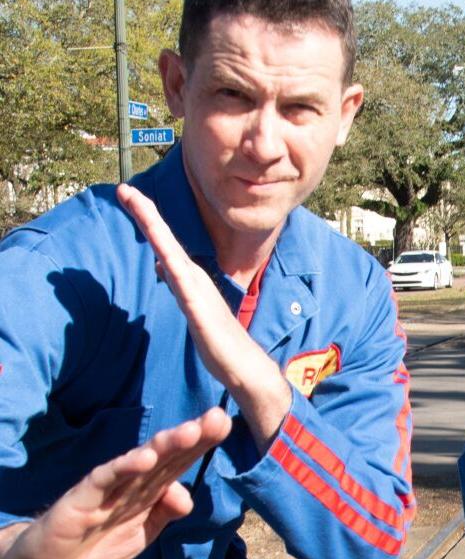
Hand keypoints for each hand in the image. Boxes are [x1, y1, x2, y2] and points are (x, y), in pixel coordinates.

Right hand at [0, 408, 230, 558]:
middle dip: (192, 437)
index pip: (179, 462)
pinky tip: (144, 457)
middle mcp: (132, 482)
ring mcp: (107, 488)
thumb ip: (165, 512)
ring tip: (189, 431)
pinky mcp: (82, 498)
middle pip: (166, 456)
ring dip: (164, 446)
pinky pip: (105, 480)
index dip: (202, 444)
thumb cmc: (99, 544)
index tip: (226, 424)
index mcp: (149, 490)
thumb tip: (186, 497)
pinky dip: (124, 468)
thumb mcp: (143, 532)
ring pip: (140, 462)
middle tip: (217, 417)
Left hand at [118, 184, 292, 443]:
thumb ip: (179, 286)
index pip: (164, 246)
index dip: (148, 222)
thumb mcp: (191, 309)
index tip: (129, 197)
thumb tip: (163, 263)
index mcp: (190, 281)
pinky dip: (171, 264)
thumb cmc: (221, 344)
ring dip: (154, 230)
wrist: (247, 369)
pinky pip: (181, 283)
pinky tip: (160, 252)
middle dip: (145, 215)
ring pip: (170, 255)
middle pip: (165, 242)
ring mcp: (198, 294)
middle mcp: (194, 280)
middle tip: (123, 189)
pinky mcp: (201, 311)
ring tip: (136, 206)